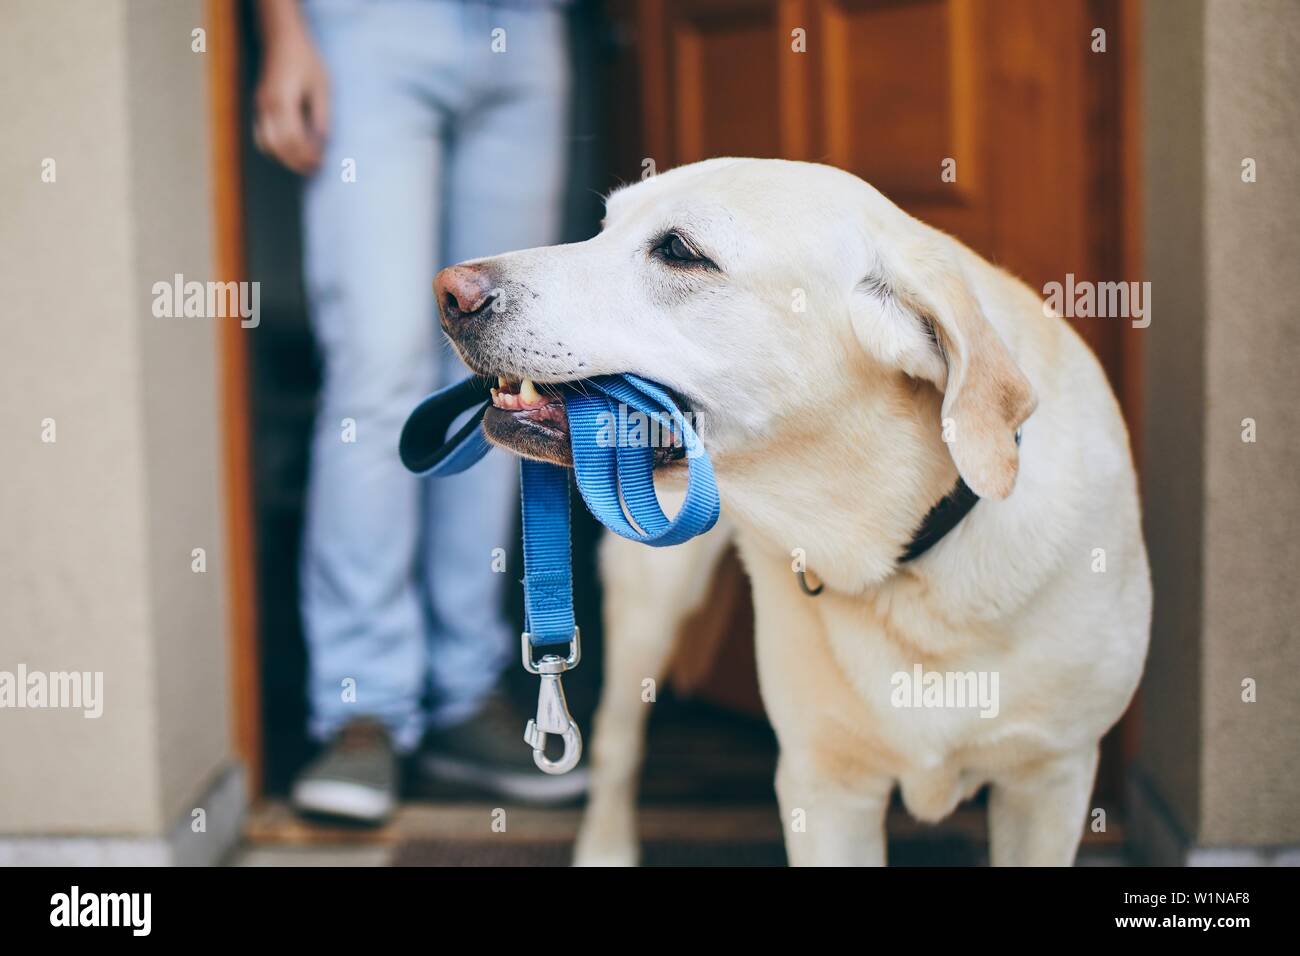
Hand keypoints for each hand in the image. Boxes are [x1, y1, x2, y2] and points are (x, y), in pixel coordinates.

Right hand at [253, 5, 328, 174]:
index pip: (293, 139)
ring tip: (304, 165)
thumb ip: (322, 115)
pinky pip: (262, 135)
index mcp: (283, 100)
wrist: (283, 39)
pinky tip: (291, 153)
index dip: (306, 155)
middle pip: (278, 146)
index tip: (321, 162)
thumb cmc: (306, 61)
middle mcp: (267, 106)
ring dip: (285, 158)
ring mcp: (260, 107)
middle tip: (315, 169)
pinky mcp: (260, 107)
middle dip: (296, 161)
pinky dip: (275, 148)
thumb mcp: (322, 86)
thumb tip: (323, 142)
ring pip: (266, 144)